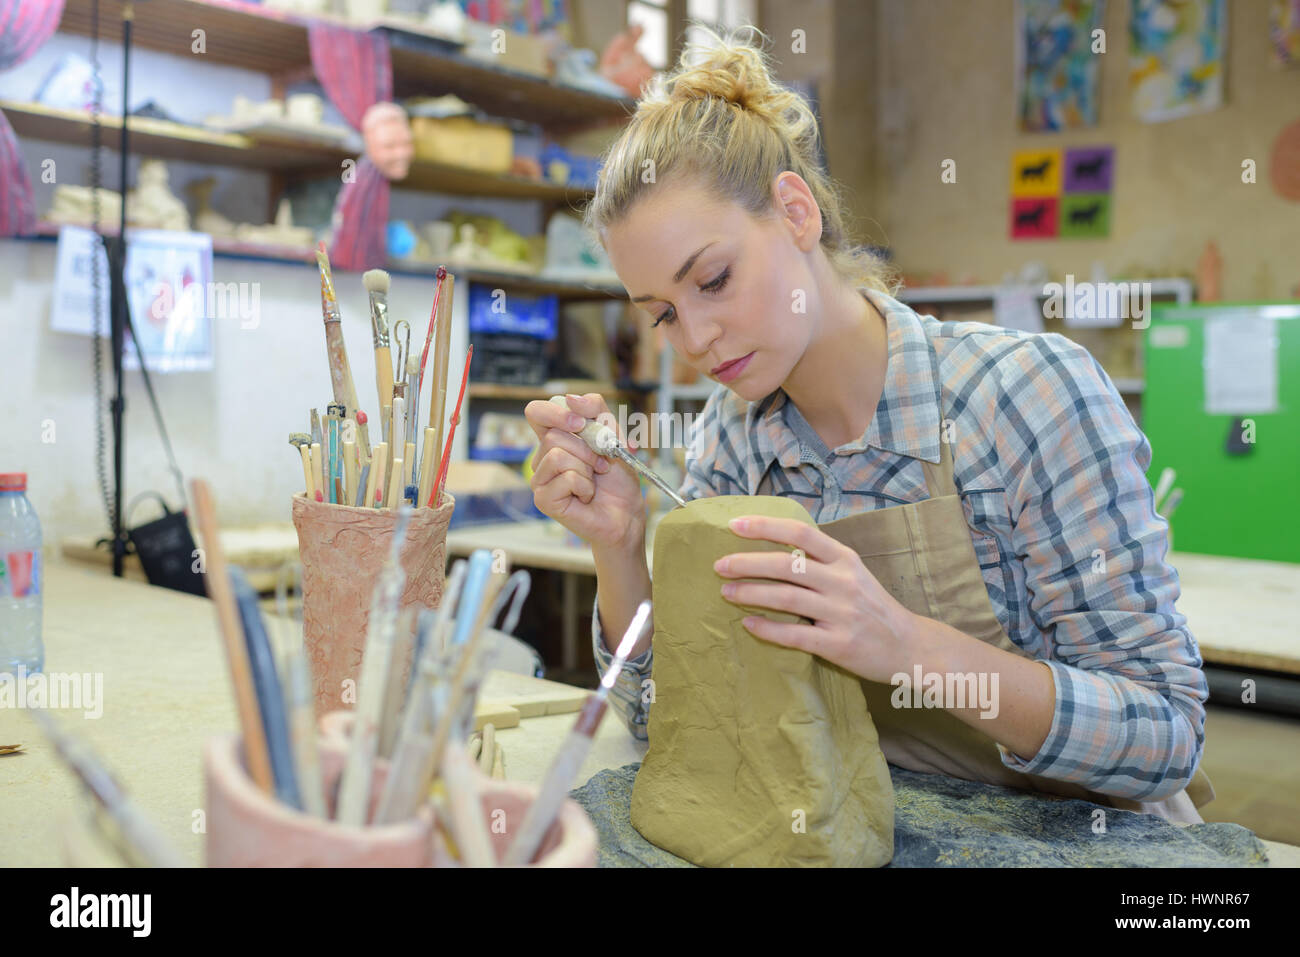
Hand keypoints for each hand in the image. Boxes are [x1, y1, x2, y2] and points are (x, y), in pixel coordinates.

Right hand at [523, 393, 645, 551]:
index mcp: (554, 439)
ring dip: (586, 467)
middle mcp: (542, 458)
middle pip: (553, 434)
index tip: (581, 423)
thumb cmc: (617, 479)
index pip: (536, 412)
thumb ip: (596, 411)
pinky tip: (587, 496)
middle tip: (600, 465)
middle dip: (586, 448)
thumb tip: (570, 399)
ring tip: (593, 480)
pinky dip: (585, 486)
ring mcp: (540, 480)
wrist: (627, 514)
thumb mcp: (614, 435)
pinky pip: (565, 478)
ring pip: (557, 454)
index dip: (555, 412)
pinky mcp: (543, 499)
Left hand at [712, 514, 920, 682]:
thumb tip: (771, 548)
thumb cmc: (872, 606)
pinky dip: (768, 629)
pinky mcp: (838, 644)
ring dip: (750, 593)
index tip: (735, 525)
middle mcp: (843, 581)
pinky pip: (795, 635)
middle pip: (787, 565)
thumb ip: (820, 561)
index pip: (801, 533)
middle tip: (719, 565)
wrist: (910, 646)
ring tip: (725, 591)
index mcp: (845, 559)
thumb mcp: (853, 573)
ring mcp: (841, 613)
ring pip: (786, 598)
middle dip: (747, 563)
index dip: (766, 526)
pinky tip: (749, 624)